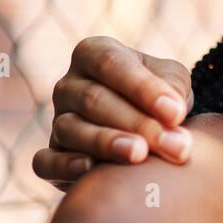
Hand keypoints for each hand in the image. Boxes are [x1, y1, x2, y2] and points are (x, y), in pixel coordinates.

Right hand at [35, 36, 193, 189]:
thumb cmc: (160, 96)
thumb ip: (173, 88)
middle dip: (138, 124)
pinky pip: (46, 161)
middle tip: (174, 146)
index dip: (143, 88)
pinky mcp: (50, 156)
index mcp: (93, 53)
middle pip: (94, 100)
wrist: (148, 128)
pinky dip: (65, 165)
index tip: (176, 114)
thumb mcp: (172, 80)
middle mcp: (68, 84)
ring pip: (72, 129)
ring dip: (108, 144)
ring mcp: (56, 120)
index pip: (111, 64)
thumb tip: (171, 112)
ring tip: (140, 156)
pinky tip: (90, 169)